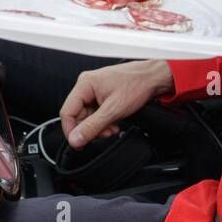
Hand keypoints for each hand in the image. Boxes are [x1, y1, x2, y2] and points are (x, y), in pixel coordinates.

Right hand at [60, 60, 174, 148]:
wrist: (154, 78)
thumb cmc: (137, 85)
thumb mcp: (113, 110)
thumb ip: (92, 126)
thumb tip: (75, 139)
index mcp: (85, 84)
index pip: (67, 112)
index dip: (71, 130)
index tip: (79, 143)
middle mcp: (87, 85)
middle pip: (77, 115)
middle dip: (90, 129)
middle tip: (105, 135)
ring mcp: (94, 89)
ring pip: (87, 115)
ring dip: (98, 126)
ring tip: (113, 128)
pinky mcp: (102, 94)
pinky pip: (96, 112)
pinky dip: (103, 121)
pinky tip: (114, 123)